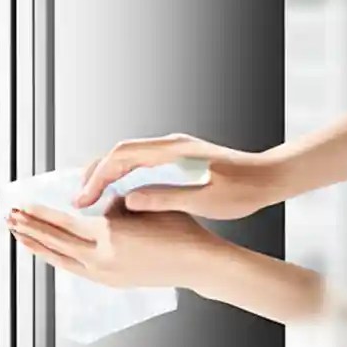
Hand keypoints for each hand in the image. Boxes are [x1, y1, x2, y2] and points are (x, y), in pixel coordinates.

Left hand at [6, 203, 219, 289]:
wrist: (197, 262)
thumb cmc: (175, 227)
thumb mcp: (138, 204)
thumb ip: (107, 204)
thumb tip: (87, 203)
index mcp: (108, 237)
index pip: (62, 224)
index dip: (38, 214)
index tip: (20, 206)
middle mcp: (101, 260)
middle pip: (55, 243)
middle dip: (29, 229)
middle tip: (8, 218)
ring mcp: (104, 275)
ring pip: (61, 259)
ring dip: (38, 246)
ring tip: (18, 235)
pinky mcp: (110, 282)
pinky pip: (74, 268)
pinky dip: (57, 257)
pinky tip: (47, 251)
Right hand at [73, 133, 286, 219]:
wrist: (268, 178)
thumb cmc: (243, 192)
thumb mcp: (205, 201)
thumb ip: (166, 199)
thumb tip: (128, 201)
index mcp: (174, 151)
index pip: (122, 156)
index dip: (98, 177)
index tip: (83, 200)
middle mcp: (170, 144)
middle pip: (118, 152)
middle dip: (94, 174)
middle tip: (78, 201)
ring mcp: (172, 149)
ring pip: (127, 157)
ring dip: (105, 175)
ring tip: (90, 200)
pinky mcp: (176, 158)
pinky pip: (139, 163)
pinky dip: (121, 176)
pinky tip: (115, 195)